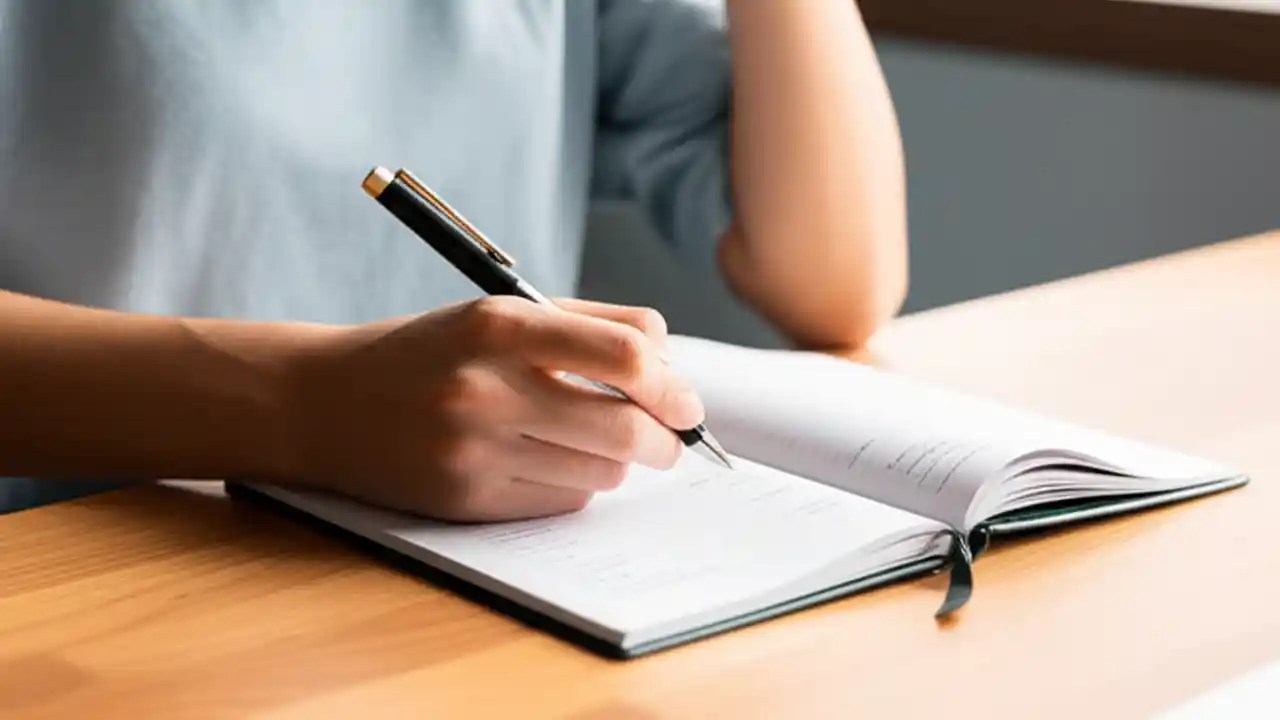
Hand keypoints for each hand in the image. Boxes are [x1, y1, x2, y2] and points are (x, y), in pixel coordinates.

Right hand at [285, 297, 703, 520]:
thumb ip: (587, 325)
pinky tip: (545, 461)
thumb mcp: (497, 312)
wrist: (325, 402)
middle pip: (626, 427)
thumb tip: (669, 364)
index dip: (672, 384)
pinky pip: (562, 501)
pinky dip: (575, 484)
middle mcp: (485, 389)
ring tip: (590, 440)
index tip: (686, 402)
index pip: (624, 356)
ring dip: (617, 460)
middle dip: (667, 439)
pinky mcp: (465, 500)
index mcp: (499, 326)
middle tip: (672, 439)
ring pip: (601, 471)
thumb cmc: (429, 353)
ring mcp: (473, 451)